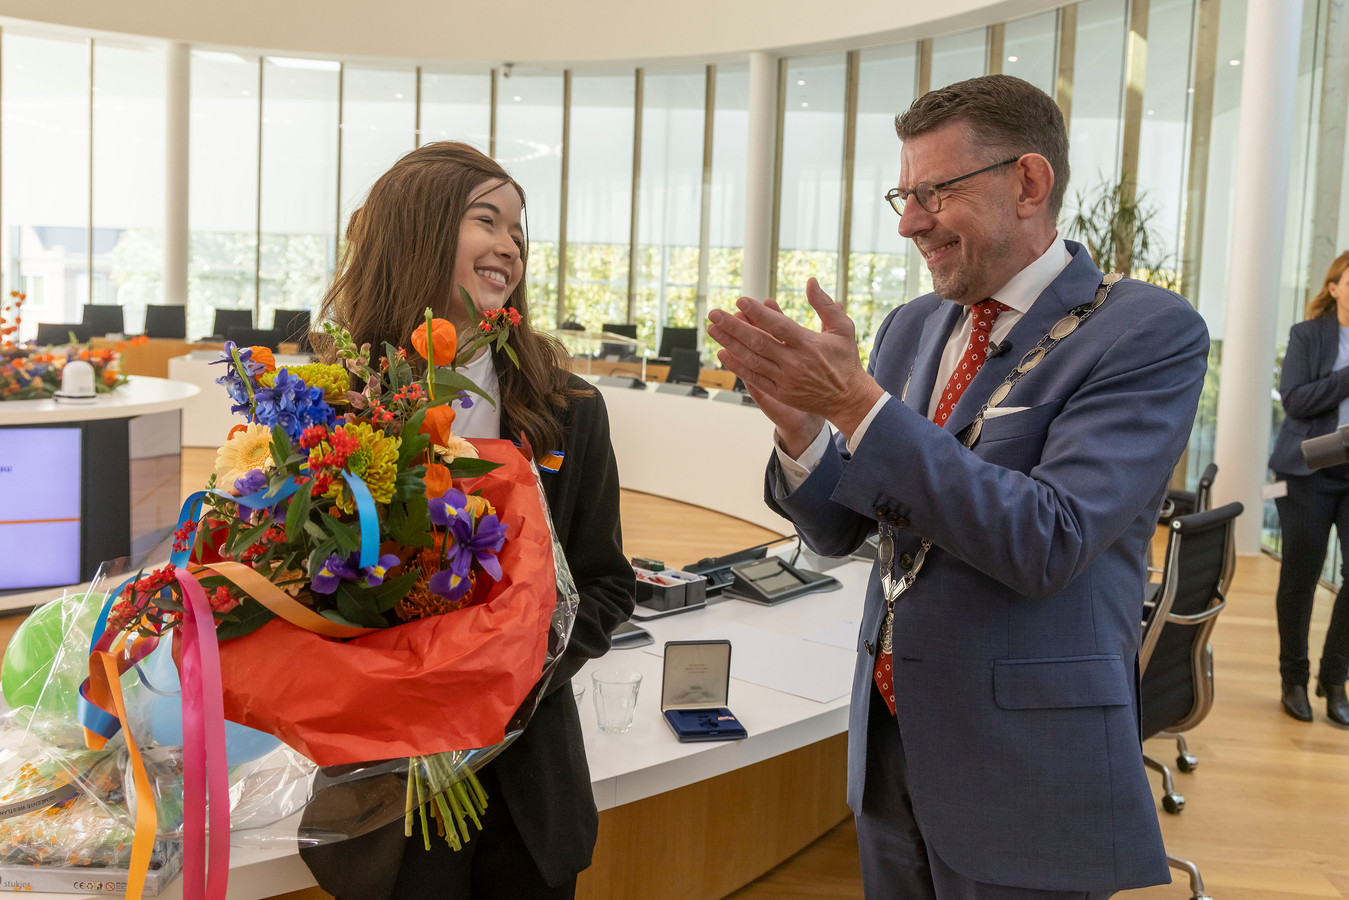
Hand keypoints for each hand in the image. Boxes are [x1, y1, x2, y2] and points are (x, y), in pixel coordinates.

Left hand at [707, 278, 883, 440]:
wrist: (848, 399)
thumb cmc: (845, 360)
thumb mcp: (843, 329)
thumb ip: (825, 305)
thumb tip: (810, 281)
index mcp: (809, 344)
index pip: (779, 326)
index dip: (758, 314)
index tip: (740, 301)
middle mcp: (795, 363)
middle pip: (759, 342)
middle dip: (733, 327)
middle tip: (714, 313)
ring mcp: (785, 380)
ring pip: (752, 360)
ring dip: (730, 344)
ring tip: (713, 329)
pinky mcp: (780, 393)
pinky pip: (754, 378)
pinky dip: (737, 366)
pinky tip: (723, 353)